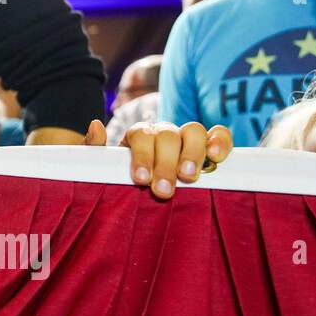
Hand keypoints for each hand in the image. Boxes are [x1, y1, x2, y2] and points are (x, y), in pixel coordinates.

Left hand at [85, 119, 231, 199]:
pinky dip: (220, 141)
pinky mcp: (209, 148)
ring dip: (192, 153)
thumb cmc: (123, 175)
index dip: (142, 156)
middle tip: (163, 190)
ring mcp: (187, 138)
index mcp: (139, 134)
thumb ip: (94, 148)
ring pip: (193, 132)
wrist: (143, 185)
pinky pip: (219, 136)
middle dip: (165, 164)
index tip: (140, 179)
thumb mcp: (104, 165)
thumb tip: (96, 125)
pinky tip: (216, 157)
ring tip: (188, 176)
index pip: (141, 135)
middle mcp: (164, 132)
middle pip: (167, 136)